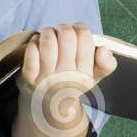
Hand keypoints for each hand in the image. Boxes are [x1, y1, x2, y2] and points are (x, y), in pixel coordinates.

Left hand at [15, 22, 116, 136]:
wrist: (50, 108)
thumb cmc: (73, 83)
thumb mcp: (94, 78)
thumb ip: (106, 64)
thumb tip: (104, 49)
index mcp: (85, 74)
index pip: (85, 39)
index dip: (80, 28)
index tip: (77, 31)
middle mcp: (66, 76)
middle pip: (66, 36)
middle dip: (63, 28)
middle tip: (61, 32)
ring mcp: (47, 77)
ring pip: (48, 41)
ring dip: (48, 32)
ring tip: (49, 34)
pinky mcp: (29, 77)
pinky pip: (31, 51)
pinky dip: (34, 41)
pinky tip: (37, 42)